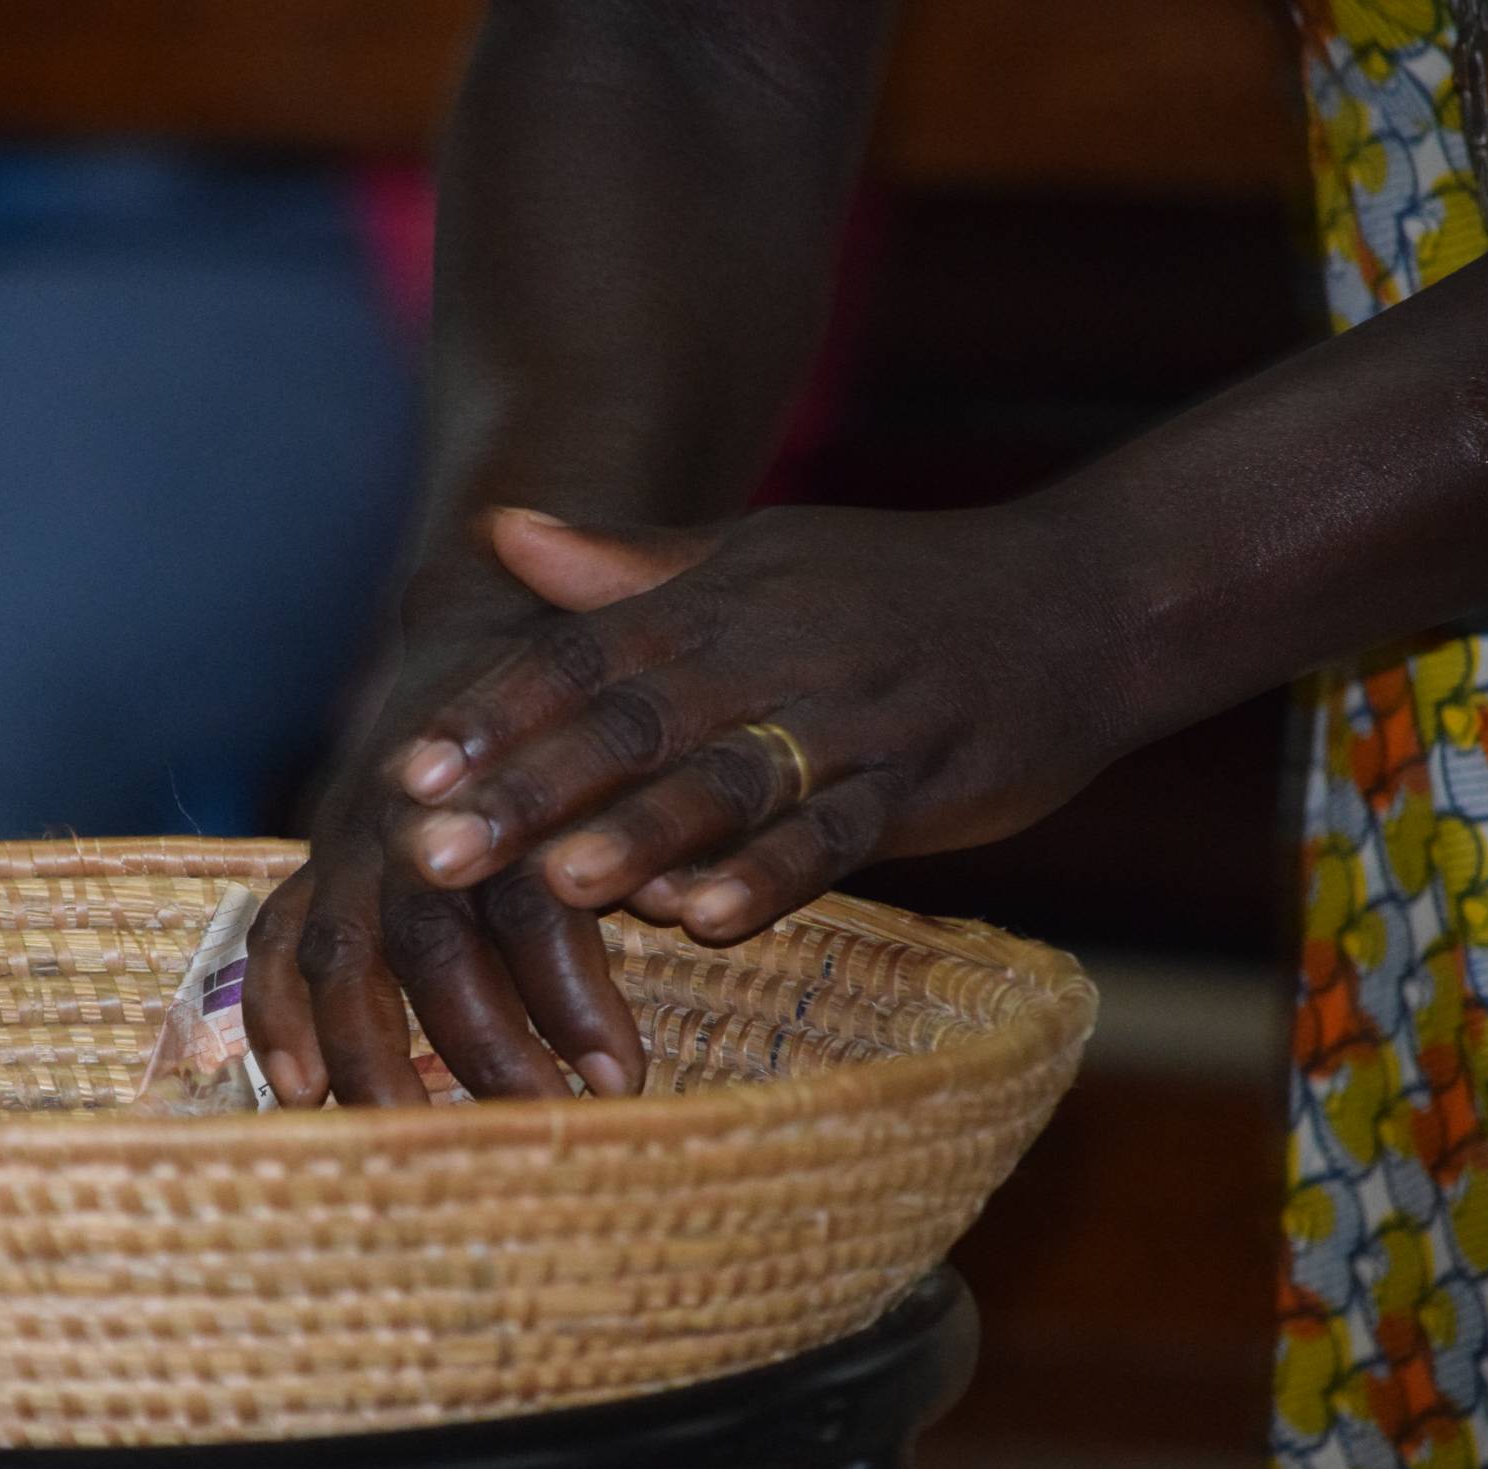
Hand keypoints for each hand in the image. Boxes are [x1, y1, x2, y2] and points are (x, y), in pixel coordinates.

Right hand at [242, 524, 679, 1107]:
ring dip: (369, 1053)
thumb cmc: (583, 723)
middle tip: (537, 1128)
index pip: (537, 906)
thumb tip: (690, 904)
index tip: (623, 1082)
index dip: (576, 999)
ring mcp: (350, 844)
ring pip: (343, 955)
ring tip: (407, 1143)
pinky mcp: (313, 865)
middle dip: (483, 1047)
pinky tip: (298, 1092)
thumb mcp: (630, 768)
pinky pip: (274, 942)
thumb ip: (645, 837)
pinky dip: (275, 1015)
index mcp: (506, 792)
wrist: (487, 627)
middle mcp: (416, 819)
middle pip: (432, 942)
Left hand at [390, 501, 1132, 944]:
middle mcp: (771, 651)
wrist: (1083, 602)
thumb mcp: (755, 558)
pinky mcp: (922, 782)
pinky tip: (705, 918)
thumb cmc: (890, 589)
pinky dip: (773, 873)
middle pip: (632, 724)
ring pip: (729, 781)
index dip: (491, 716)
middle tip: (427, 849)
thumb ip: (627, 567)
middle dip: (527, 789)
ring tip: (554, 885)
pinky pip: (839, 834)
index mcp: (716, 599)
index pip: (582, 657)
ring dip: (640, 834)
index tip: (404, 773)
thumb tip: (499, 531)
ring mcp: (850, 719)